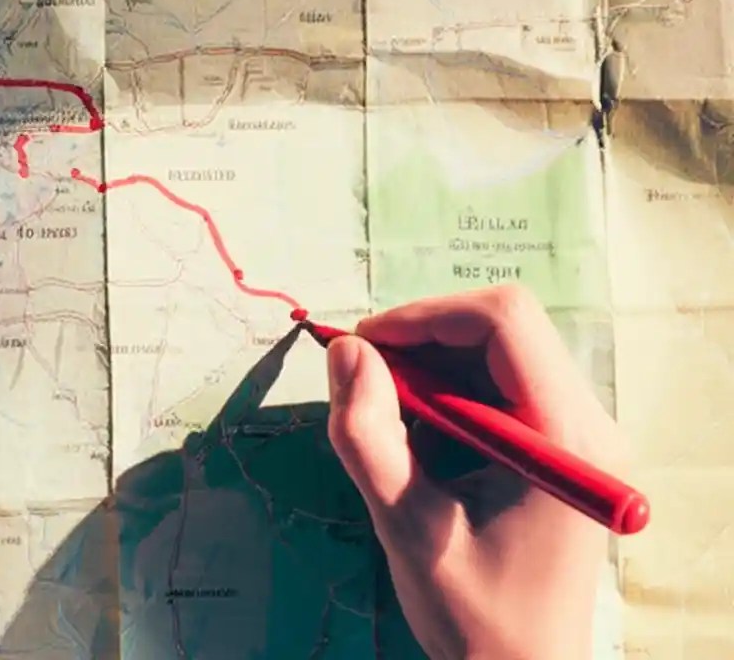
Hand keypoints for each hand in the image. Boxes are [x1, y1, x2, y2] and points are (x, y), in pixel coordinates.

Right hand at [325, 285, 623, 659]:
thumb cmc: (472, 613)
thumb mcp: (406, 527)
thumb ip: (369, 437)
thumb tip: (346, 352)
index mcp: (562, 436)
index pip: (504, 322)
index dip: (425, 317)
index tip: (362, 347)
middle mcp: (585, 421)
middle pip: (502, 329)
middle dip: (421, 340)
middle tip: (362, 378)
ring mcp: (577, 432)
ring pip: (496, 352)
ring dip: (429, 369)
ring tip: (387, 421)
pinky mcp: (558, 446)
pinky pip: (498, 385)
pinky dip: (445, 394)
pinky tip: (418, 442)